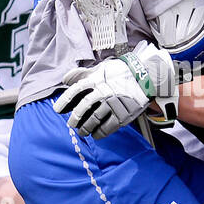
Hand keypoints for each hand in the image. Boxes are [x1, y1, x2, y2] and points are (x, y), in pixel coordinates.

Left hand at [53, 42, 175, 137]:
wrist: (145, 76)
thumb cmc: (121, 72)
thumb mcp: (101, 68)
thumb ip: (82, 73)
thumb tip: (66, 78)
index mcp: (97, 80)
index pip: (76, 91)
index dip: (65, 101)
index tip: (57, 110)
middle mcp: (103, 92)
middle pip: (83, 108)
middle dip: (75, 118)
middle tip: (71, 124)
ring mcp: (113, 104)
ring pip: (94, 119)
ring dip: (86, 127)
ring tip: (82, 131)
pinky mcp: (123, 114)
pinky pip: (108, 127)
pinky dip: (100, 133)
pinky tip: (96, 135)